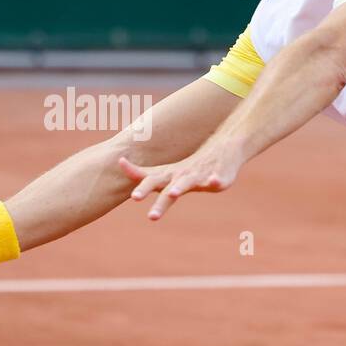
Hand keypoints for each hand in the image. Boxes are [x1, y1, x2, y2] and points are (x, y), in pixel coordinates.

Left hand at [118, 141, 244, 220]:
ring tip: (173, 193)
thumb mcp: (171, 174)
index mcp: (169, 176)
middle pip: (161, 185)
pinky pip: (216, 181)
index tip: (121, 161)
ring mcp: (199, 176)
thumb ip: (149, 177)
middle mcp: (181, 176)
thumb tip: (121, 166)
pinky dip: (214, 181)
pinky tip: (213, 182)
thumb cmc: (193, 167)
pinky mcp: (219, 178)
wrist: (224, 148)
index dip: (134, 173)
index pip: (148, 177)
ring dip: (179, 188)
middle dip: (148, 190)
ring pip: (186, 183)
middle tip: (134, 197)